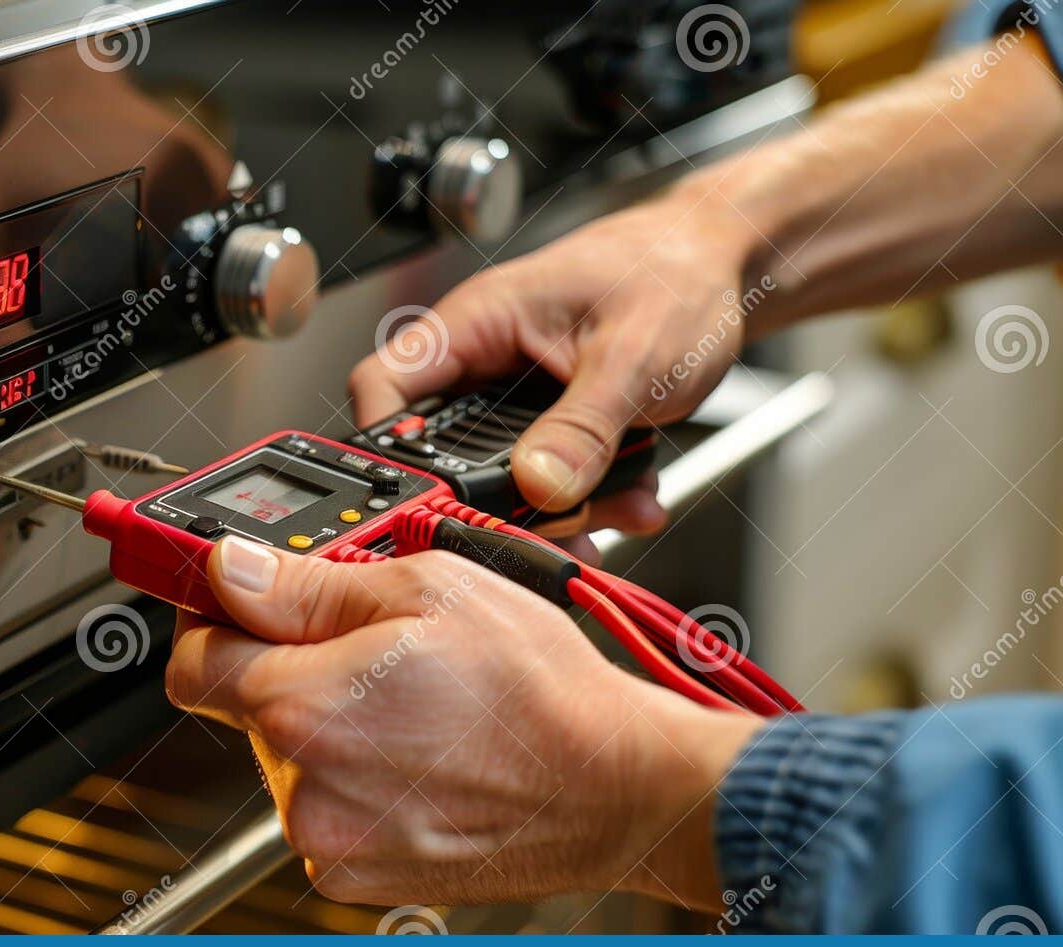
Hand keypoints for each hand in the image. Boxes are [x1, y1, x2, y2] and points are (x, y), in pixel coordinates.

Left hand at [165, 537, 761, 909]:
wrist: (615, 788)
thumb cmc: (540, 693)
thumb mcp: (429, 588)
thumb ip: (308, 584)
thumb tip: (233, 570)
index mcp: (304, 706)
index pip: (191, 659)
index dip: (212, 615)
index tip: (234, 598)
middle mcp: (302, 786)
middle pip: (242, 704)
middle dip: (286, 663)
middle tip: (364, 641)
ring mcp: (326, 839)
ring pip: (285, 754)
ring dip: (323, 720)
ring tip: (408, 701)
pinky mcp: (355, 874)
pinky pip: (321, 804)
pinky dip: (350, 774)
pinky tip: (414, 750)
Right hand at [349, 189, 761, 520]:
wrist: (719, 267)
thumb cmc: (674, 274)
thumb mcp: (634, 356)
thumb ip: (585, 427)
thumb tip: (538, 485)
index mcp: (477, 321)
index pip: (385, 386)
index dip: (382, 449)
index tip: (419, 500)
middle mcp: (482, 359)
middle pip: (439, 453)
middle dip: (493, 502)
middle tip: (548, 524)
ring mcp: (511, 395)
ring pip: (496, 478)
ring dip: (555, 510)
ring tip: (612, 509)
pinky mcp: (544, 423)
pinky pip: (542, 479)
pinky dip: (586, 500)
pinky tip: (630, 496)